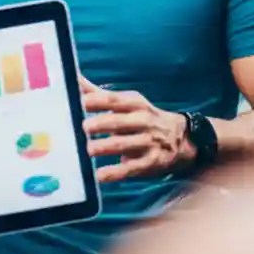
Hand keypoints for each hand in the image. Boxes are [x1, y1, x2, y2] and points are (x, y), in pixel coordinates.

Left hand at [80, 76, 194, 181]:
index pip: (115, 100)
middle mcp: (143, 121)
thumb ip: (99, 94)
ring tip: (89, 150)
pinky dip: (115, 172)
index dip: (98, 101)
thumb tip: (73, 78)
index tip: (81, 102)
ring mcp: (147, 143)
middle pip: (120, 121)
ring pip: (124, 145)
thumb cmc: (142, 118)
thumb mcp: (127, 103)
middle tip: (84, 126)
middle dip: (102, 124)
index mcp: (135, 104)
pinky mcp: (149, 163)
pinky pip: (131, 169)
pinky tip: (100, 175)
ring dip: (106, 147)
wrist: (180, 139)